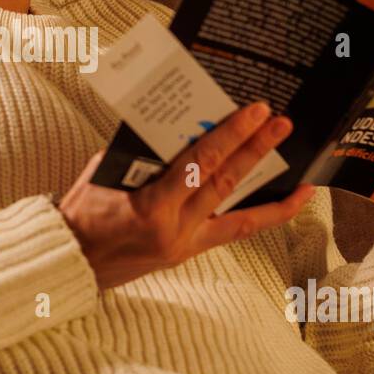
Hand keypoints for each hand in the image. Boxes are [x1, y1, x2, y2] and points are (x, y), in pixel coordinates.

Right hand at [57, 101, 315, 290]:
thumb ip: (144, 155)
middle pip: (225, 184)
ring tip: (303, 178)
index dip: (231, 136)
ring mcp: (185, 245)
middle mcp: (175, 230)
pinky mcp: (188, 253)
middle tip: (281, 123)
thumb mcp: (106, 173)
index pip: (200, 164)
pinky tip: (284, 204)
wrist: (71, 262)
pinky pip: (232, 234)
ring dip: (273, 194)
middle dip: (256, 150)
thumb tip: (180, 131)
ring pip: (240, 219)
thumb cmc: (82, 213)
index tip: (255, 112)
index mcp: (152, 207)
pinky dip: (261, 218)